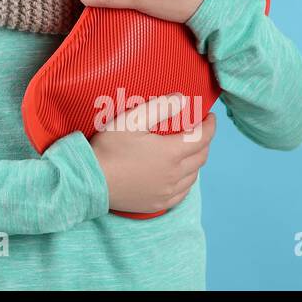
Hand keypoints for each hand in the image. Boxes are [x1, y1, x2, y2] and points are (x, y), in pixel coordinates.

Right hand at [90, 93, 217, 214]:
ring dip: (196, 160)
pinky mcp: (159, 203)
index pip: (203, 137)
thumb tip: (182, 98)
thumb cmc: (109, 148)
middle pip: (201, 156)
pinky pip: (183, 192)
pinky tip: (180, 175)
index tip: (210, 117)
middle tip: (199, 131)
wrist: (91, 181)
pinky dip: (187, 180)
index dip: (210, 125)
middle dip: (205, 141)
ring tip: (189, 150)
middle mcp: (175, 174)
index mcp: (171, 152)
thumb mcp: (130, 120)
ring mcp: (168, 192)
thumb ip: (158, 107)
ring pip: (194, 175)